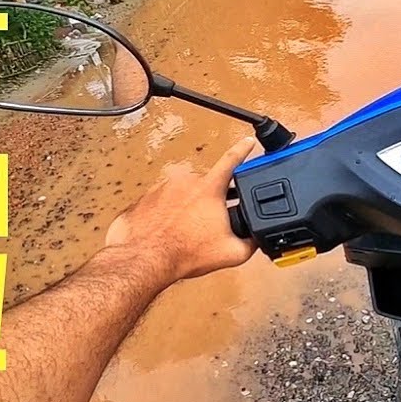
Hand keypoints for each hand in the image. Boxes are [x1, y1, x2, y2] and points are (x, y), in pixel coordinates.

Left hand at [106, 136, 257, 282]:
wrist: (144, 260)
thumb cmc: (181, 252)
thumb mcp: (231, 252)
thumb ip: (251, 241)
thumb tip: (256, 238)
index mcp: (209, 188)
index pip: (232, 160)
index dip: (243, 149)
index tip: (247, 141)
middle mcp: (185, 181)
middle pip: (206, 186)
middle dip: (209, 204)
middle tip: (206, 227)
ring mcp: (162, 187)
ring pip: (183, 196)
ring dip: (186, 210)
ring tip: (184, 233)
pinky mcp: (145, 198)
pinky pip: (162, 203)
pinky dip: (167, 215)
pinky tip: (168, 232)